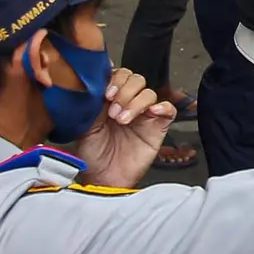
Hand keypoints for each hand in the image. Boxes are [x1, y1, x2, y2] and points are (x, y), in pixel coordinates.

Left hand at [69, 66, 178, 188]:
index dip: (114, 80)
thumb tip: (97, 82)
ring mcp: (144, 114)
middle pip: (135, 79)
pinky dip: (162, 106)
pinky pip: (168, 109)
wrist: (103, 178)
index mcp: (109, 99)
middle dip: (124, 91)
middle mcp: (128, 102)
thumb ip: (93, 103)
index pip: (118, 75)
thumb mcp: (85, 125)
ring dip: (135, 103)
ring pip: (149, 92)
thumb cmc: (92, 155)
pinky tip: (150, 113)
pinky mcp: (158, 126)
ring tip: (123, 120)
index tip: (106, 93)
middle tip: (113, 110)